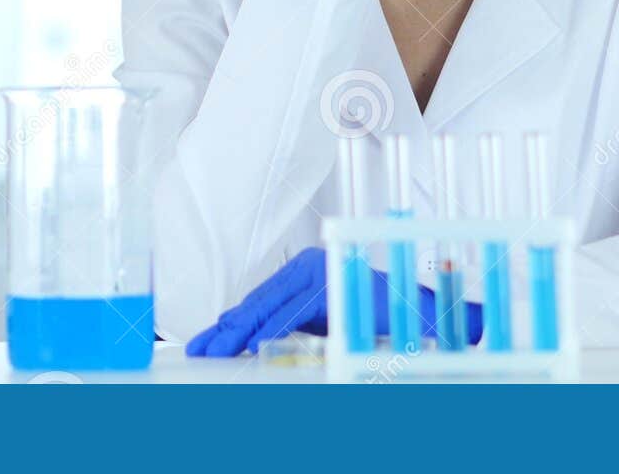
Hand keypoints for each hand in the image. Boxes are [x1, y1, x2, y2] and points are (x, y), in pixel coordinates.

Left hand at [184, 247, 483, 356]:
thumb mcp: (324, 324)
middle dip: (225, 331)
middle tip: (198, 351)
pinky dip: (272, 330)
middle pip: (258, 304)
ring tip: (216, 352)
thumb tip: (256, 343)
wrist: (420, 312)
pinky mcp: (331, 285)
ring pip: (270, 308)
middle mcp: (308, 266)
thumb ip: (295, 326)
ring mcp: (320, 273)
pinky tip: (252, 344)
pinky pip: (294, 313)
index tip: (203, 344)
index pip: (258, 302)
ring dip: (240, 334)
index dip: (229, 324)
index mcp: (303, 271)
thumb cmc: (373, 319)